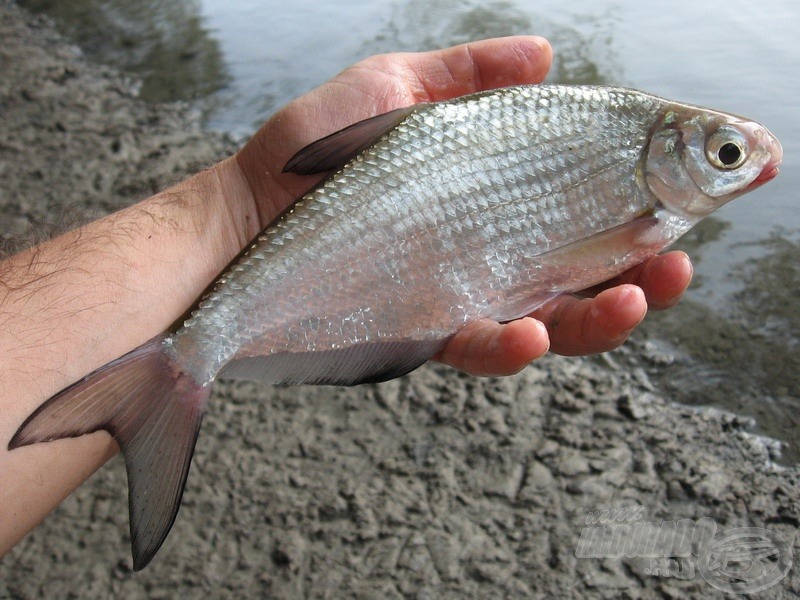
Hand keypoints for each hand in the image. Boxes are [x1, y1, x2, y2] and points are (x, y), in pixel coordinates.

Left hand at [230, 36, 692, 376]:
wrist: (242, 216)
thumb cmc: (308, 155)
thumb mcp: (388, 92)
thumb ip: (464, 75)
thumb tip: (547, 54)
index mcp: (489, 200)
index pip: (577, 209)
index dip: (633, 207)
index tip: (683, 198)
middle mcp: (483, 252)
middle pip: (579, 274)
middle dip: (640, 275)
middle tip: (681, 264)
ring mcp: (454, 295)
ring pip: (546, 321)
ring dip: (597, 319)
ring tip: (636, 298)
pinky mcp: (418, 332)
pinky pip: (474, 346)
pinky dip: (507, 345)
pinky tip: (530, 331)